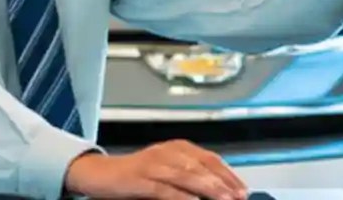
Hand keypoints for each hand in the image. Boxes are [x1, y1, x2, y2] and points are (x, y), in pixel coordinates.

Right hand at [65, 140, 247, 199]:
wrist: (99, 174)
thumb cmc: (135, 176)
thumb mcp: (165, 172)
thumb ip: (188, 178)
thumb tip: (217, 191)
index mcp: (177, 148)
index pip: (210, 159)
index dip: (228, 174)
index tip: (243, 189)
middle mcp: (167, 152)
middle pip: (202, 166)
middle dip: (223, 183)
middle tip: (238, 197)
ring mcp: (153, 164)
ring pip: (187, 175)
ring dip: (208, 189)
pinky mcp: (139, 179)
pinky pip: (164, 189)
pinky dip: (181, 196)